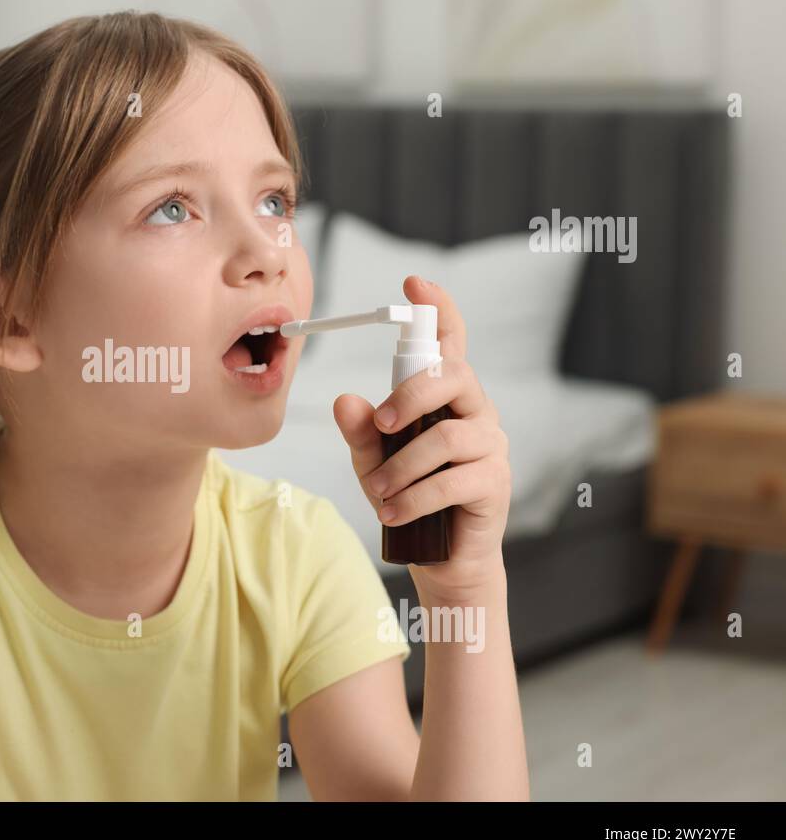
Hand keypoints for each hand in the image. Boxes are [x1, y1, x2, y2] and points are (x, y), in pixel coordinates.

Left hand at [332, 276, 510, 599]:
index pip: (450, 342)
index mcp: (446, 396)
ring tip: (377, 493)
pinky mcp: (495, 482)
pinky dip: (414, 499)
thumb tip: (344, 399)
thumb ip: (361, 430)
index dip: (438, 310)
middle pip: (453, 376)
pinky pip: (453, 481)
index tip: (414, 283)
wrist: (440, 556)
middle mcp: (475, 410)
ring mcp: (490, 445)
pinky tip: (392, 513)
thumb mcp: (372, 461)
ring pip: (446, 437)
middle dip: (410, 396)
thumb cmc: (406, 495)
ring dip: (402, 467)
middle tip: (380, 424)